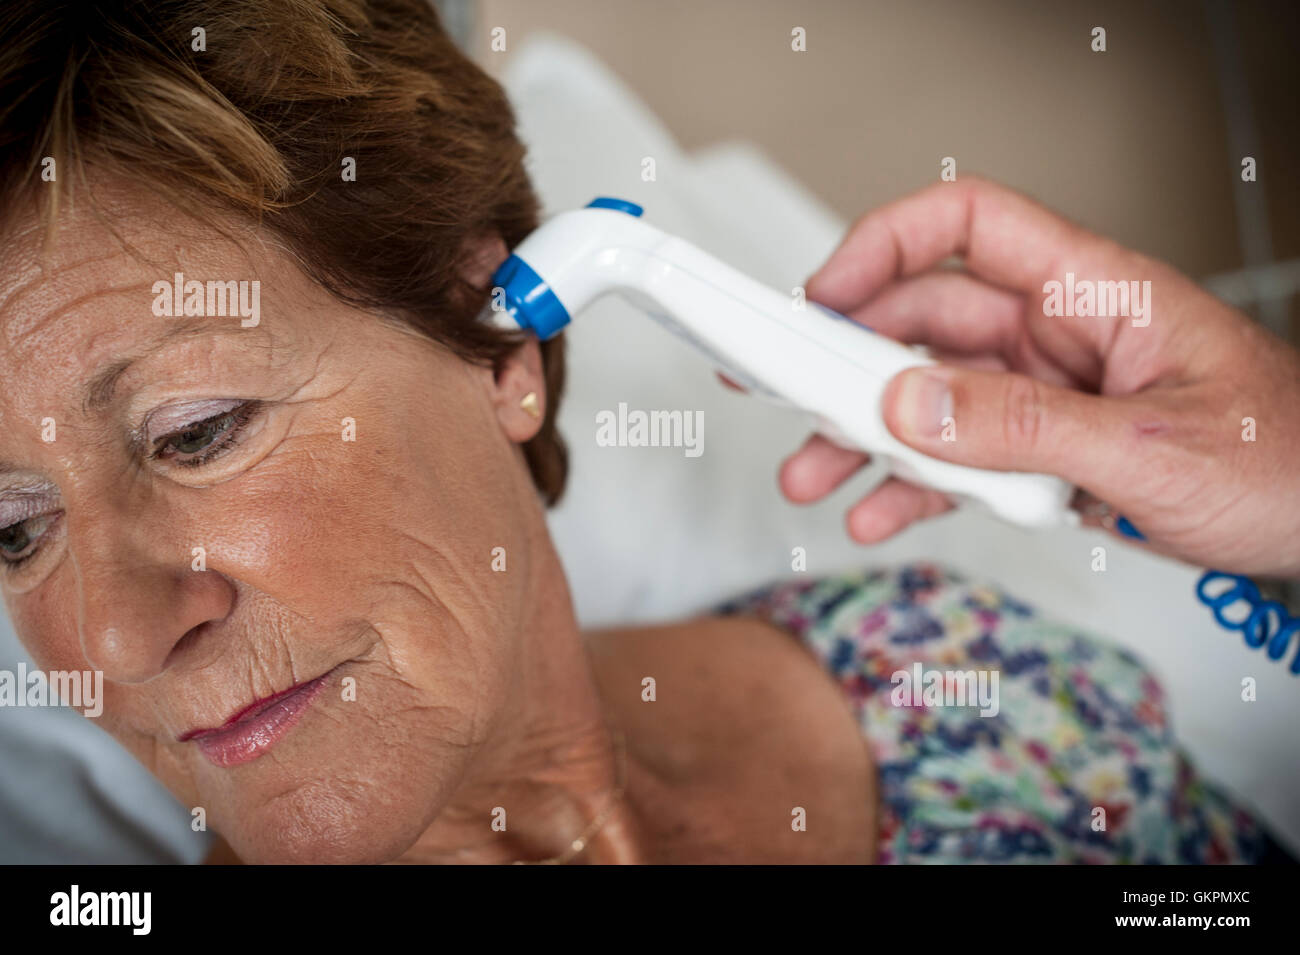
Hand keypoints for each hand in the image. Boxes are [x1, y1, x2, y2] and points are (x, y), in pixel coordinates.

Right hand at [778, 177, 1299, 577]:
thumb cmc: (1285, 458)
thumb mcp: (1151, 446)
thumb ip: (1022, 426)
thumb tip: (907, 404)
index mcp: (1092, 292)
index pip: (968, 224)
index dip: (884, 245)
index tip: (822, 296)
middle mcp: (1056, 334)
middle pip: (925, 319)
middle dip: (847, 362)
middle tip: (785, 395)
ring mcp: (1043, 395)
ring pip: (927, 397)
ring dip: (863, 437)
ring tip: (813, 475)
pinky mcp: (1040, 451)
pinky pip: (957, 458)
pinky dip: (912, 487)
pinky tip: (877, 512)